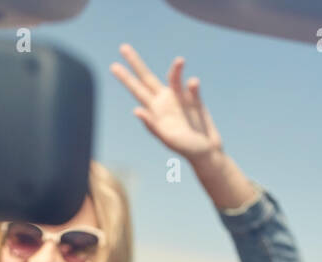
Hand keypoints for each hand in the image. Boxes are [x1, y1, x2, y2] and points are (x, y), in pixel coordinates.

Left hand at [110, 44, 222, 161]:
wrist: (208, 153)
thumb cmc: (187, 149)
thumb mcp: (168, 139)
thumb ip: (152, 125)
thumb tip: (136, 110)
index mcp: (155, 111)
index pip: (137, 90)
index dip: (126, 78)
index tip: (113, 66)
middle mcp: (165, 102)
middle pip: (147, 78)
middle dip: (136, 63)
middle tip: (123, 47)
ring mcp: (180, 99)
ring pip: (174, 77)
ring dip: (176, 68)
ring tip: (180, 60)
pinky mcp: (195, 100)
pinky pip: (193, 86)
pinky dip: (193, 85)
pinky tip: (194, 83)